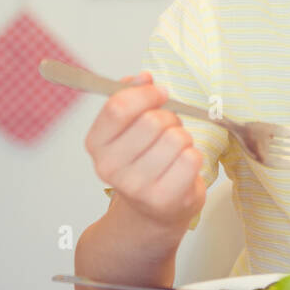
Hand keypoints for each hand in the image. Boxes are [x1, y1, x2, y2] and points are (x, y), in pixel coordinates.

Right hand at [83, 71, 205, 230]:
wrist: (152, 212)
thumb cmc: (143, 163)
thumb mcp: (128, 128)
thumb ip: (131, 97)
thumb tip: (143, 77)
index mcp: (96, 144)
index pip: (118, 106)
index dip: (146, 93)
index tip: (158, 93)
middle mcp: (110, 167)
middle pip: (152, 121)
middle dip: (169, 118)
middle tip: (168, 130)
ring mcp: (136, 186)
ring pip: (176, 138)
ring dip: (183, 138)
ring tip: (174, 151)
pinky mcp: (164, 198)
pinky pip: (191, 158)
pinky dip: (194, 157)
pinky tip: (182, 167)